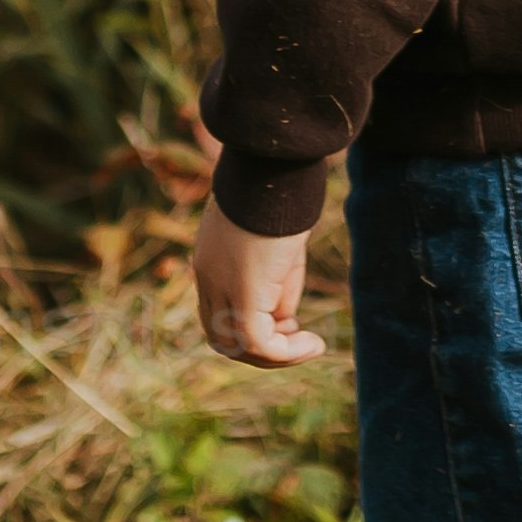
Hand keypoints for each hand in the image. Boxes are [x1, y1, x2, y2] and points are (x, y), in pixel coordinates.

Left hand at [188, 116, 329, 364]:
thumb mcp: (278, 248)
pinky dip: (285, 352)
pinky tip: (314, 343)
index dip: (249, 329)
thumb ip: (276, 285)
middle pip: (222, 338)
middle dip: (260, 349)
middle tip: (296, 338)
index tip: (287, 322)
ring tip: (309, 344)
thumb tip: (283, 319)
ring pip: (236, 346)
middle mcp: (207, 277)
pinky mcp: (241, 292)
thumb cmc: (281, 193)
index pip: (217, 314)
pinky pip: (258, 342)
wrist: (275, 165)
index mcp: (210, 261)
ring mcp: (219, 286)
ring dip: (275, 355)